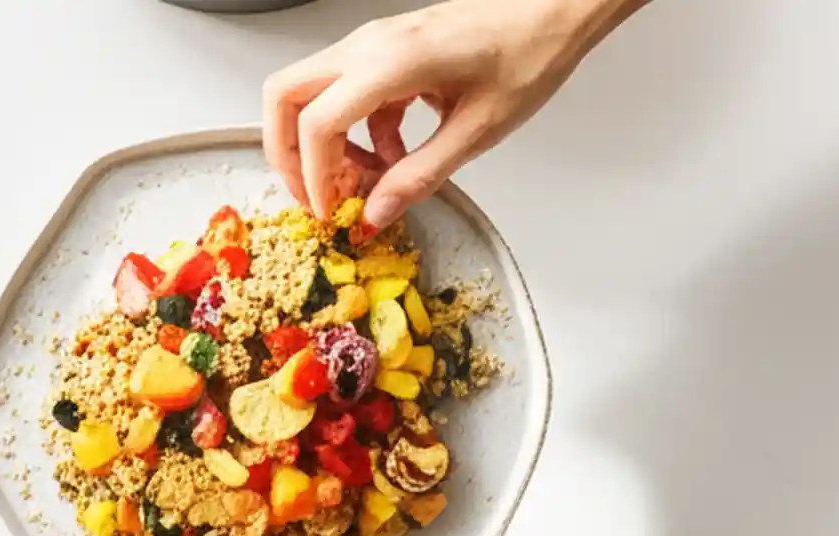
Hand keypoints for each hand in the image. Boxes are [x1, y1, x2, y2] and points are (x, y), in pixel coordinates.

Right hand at [263, 0, 648, 226]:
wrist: (552, 13)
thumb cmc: (526, 57)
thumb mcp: (477, 131)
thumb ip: (420, 175)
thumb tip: (376, 213)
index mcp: (391, 62)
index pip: (318, 122)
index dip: (314, 176)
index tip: (331, 211)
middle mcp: (369, 45)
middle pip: (286, 95)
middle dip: (288, 153)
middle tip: (315, 195)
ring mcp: (372, 43)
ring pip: (309, 92)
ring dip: (323, 143)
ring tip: (362, 181)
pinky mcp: (384, 50)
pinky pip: (346, 93)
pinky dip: (355, 131)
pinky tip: (391, 156)